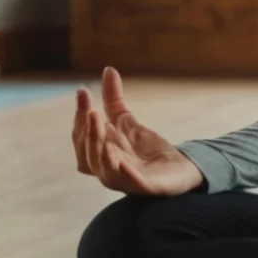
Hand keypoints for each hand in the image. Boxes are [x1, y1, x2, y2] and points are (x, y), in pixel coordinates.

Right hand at [72, 67, 205, 196]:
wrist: (178, 168)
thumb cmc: (145, 150)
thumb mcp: (126, 121)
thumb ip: (113, 100)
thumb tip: (108, 69)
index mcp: (99, 155)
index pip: (82, 138)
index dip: (79, 117)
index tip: (82, 92)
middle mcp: (107, 170)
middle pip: (88, 156)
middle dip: (87, 132)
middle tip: (91, 111)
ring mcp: (125, 181)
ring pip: (104, 170)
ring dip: (100, 148)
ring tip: (102, 125)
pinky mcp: (146, 187)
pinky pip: (132, 183)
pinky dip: (125, 174)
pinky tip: (122, 161)